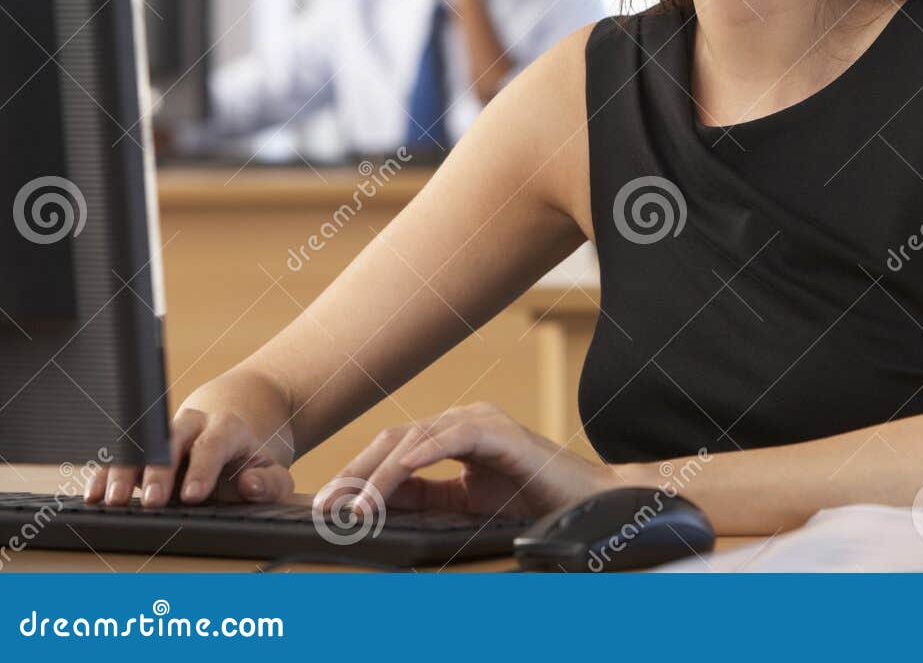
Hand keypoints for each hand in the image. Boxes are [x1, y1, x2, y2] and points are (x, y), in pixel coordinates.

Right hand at [84, 406, 294, 507]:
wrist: (228, 440)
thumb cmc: (247, 464)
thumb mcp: (271, 472)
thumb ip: (269, 482)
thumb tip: (250, 485)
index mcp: (227, 428)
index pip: (214, 444)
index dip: (203, 468)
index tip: (193, 495)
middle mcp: (191, 425)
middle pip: (171, 439)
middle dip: (161, 470)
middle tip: (154, 501)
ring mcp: (162, 436)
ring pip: (140, 444)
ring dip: (126, 472)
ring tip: (115, 500)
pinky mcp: (141, 451)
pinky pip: (120, 457)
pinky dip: (105, 475)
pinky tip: (95, 496)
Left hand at [316, 402, 621, 520]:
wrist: (587, 501)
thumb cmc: (533, 503)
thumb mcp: (465, 506)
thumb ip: (425, 501)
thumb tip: (372, 508)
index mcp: (453, 436)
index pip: (392, 450)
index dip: (356, 475)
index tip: (326, 506)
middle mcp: (463, 422)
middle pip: (395, 439)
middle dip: (355, 472)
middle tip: (326, 505)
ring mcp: (483, 423)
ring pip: (416, 440)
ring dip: (380, 474)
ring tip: (357, 506)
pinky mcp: (503, 433)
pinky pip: (456, 438)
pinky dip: (425, 452)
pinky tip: (401, 471)